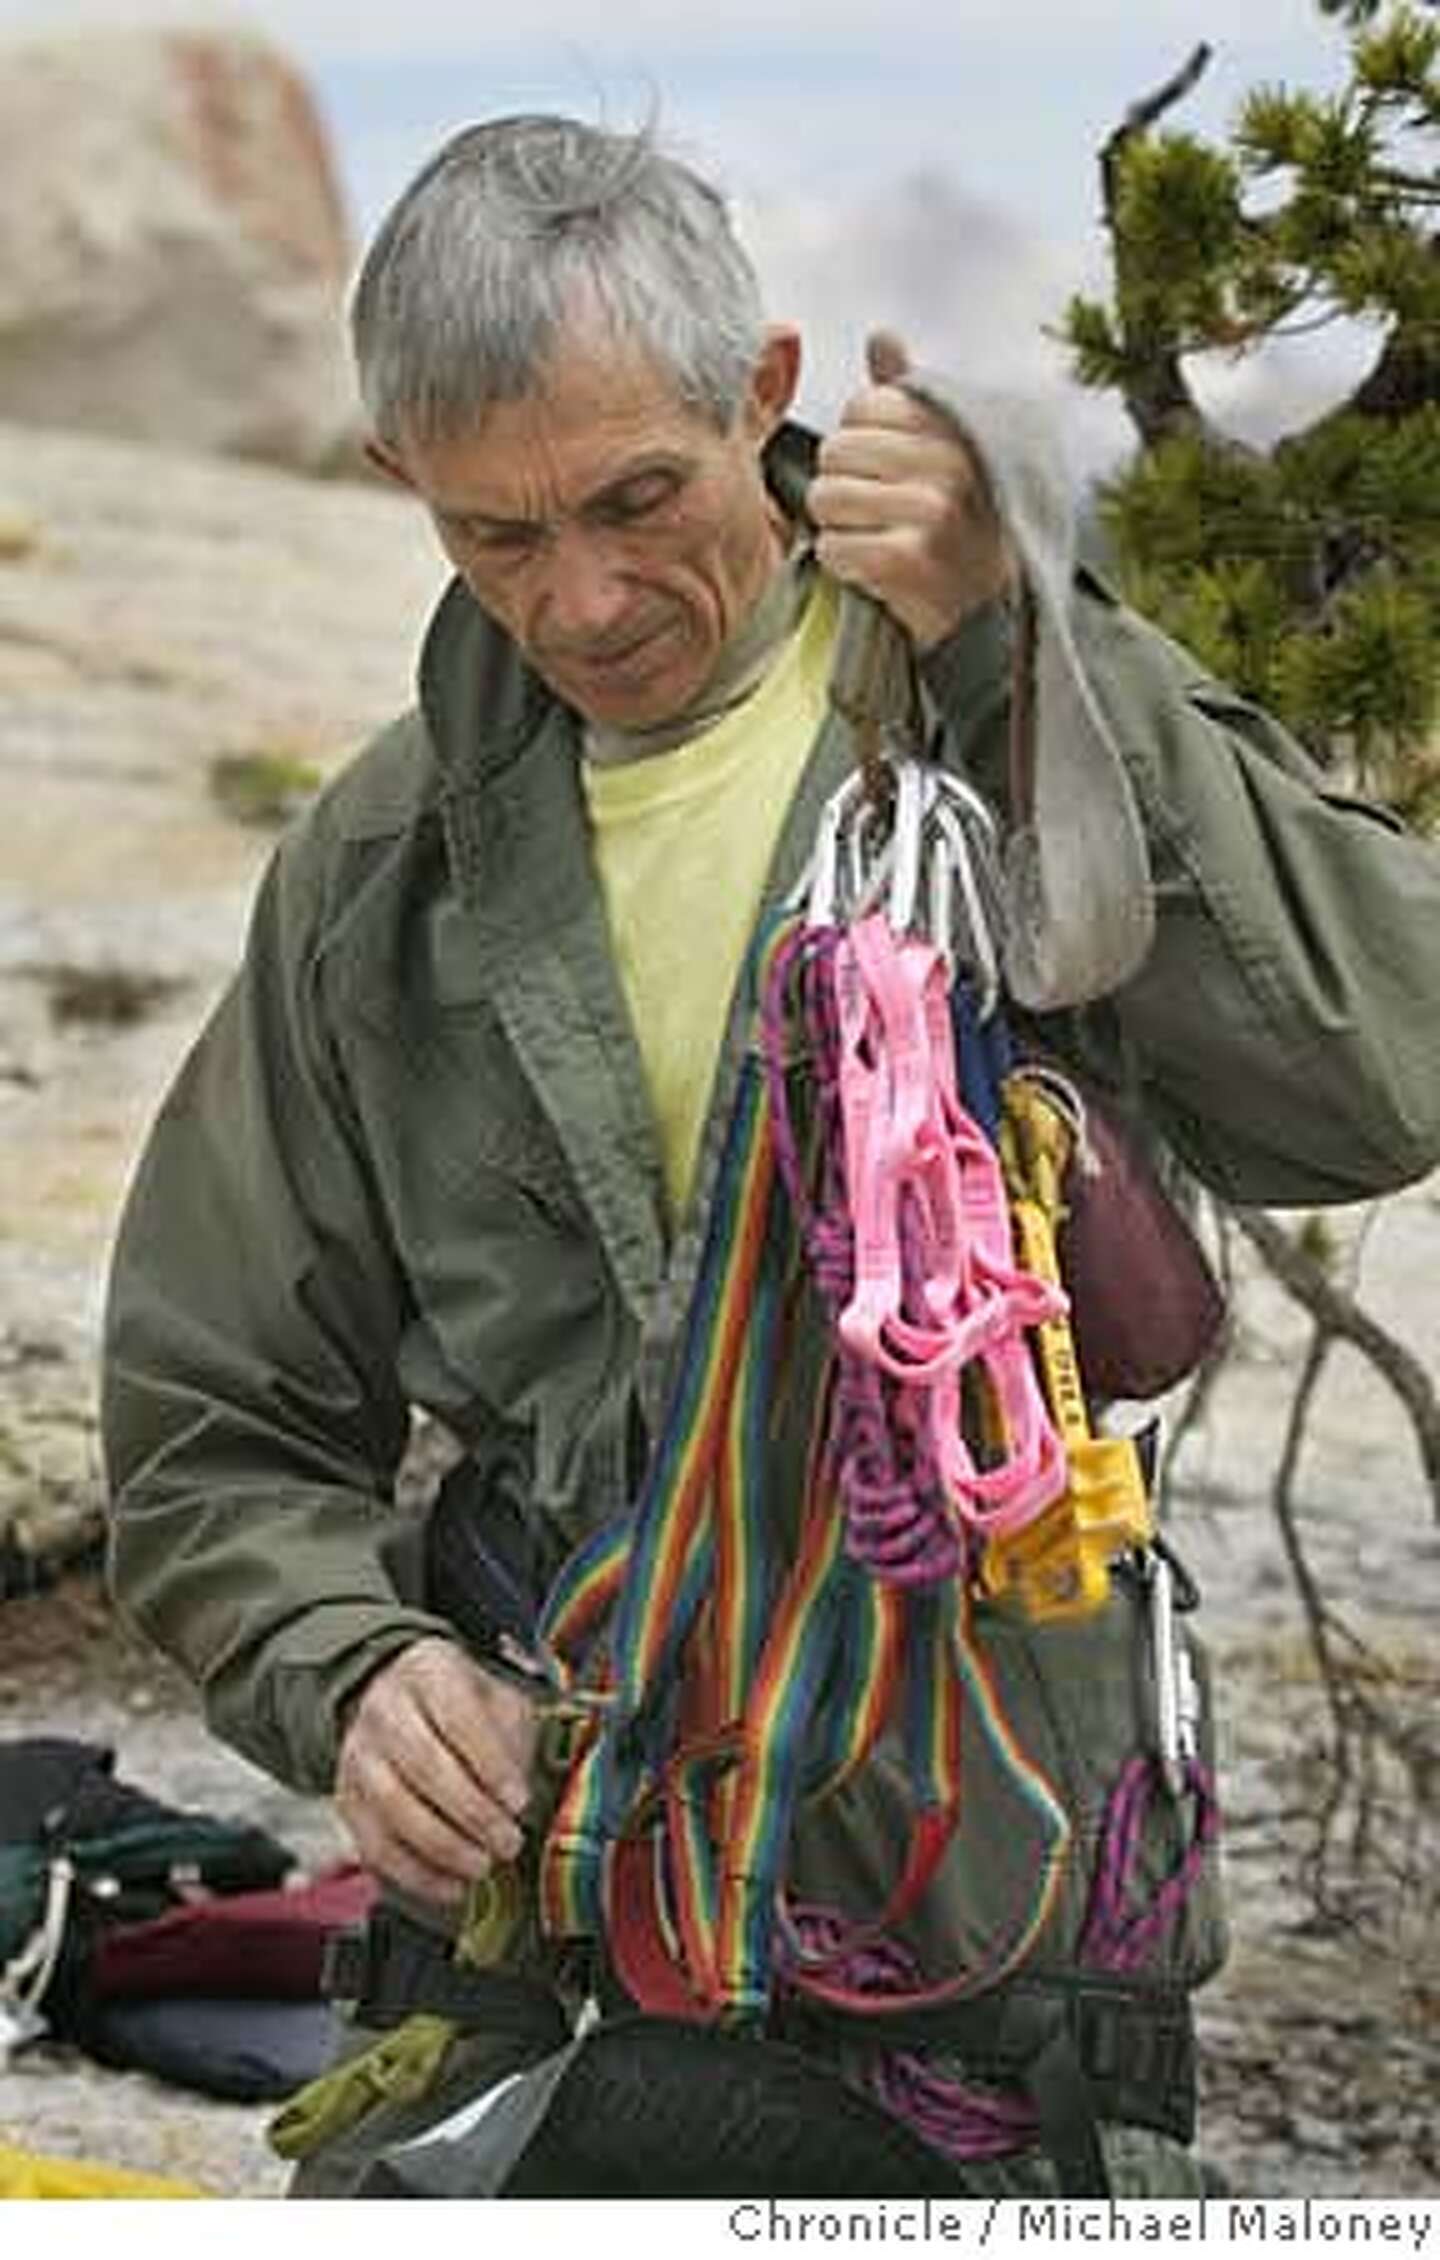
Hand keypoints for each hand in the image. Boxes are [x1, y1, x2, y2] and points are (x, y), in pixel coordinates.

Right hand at [335, 1636, 537, 1906]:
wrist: (396, 1699)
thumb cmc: (458, 1704)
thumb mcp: (496, 1699)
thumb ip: (512, 1737)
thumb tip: (517, 1796)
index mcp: (429, 1671)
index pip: (458, 1716)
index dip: (491, 1763)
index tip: (519, 1800)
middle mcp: (385, 1709)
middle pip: (424, 1765)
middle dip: (472, 1812)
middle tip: (508, 1841)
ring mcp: (359, 1755)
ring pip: (394, 1807)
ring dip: (444, 1847)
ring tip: (483, 1864)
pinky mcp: (346, 1799)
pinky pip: (374, 1845)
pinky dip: (414, 1873)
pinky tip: (450, 1885)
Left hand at [809, 331, 1011, 651]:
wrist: (996, 621)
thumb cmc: (961, 530)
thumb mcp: (948, 453)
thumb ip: (910, 395)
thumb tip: (882, 337)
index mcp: (955, 428)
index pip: (862, 407)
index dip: (858, 444)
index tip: (885, 476)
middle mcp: (947, 463)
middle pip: (835, 451)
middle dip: (842, 487)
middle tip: (877, 516)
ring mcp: (930, 511)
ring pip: (826, 498)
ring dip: (838, 528)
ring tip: (876, 542)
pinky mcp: (908, 560)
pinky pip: (833, 548)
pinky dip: (843, 566)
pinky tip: (876, 573)